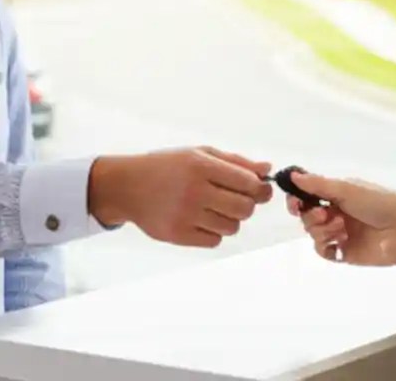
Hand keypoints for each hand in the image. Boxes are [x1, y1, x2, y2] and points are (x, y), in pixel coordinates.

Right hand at [89, 147, 272, 247]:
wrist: (128, 186)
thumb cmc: (169, 167)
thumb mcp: (200, 154)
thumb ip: (236, 162)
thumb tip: (268, 170)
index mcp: (201, 166)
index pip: (248, 183)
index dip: (260, 188)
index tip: (259, 189)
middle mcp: (193, 191)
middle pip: (245, 209)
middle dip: (248, 205)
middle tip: (238, 200)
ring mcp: (184, 215)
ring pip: (232, 227)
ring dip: (231, 220)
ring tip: (215, 209)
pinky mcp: (176, 235)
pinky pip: (214, 241)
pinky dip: (214, 232)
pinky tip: (201, 220)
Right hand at [284, 172, 395, 267]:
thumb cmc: (380, 203)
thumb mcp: (349, 189)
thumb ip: (319, 184)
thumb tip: (292, 174)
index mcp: (338, 194)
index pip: (308, 195)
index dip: (298, 199)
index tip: (295, 202)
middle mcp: (336, 212)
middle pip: (307, 215)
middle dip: (310, 215)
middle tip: (324, 215)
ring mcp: (340, 233)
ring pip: (313, 233)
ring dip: (322, 229)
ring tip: (341, 227)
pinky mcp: (344, 252)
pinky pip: (323, 251)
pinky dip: (326, 245)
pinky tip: (340, 240)